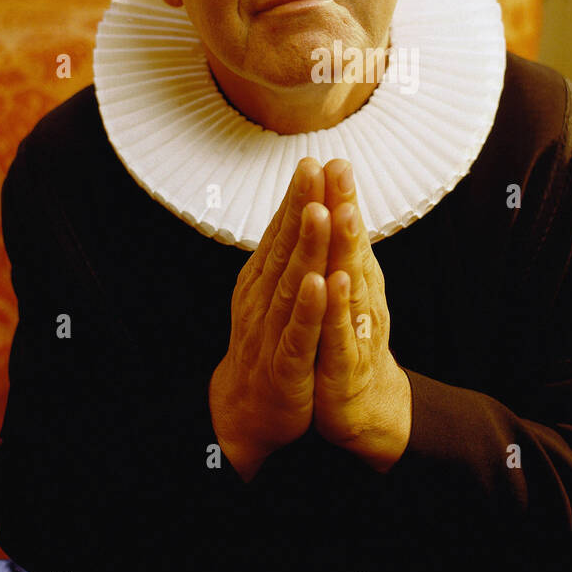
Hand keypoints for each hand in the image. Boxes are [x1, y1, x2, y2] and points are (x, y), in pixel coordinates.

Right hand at [209, 157, 330, 479]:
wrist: (250, 411)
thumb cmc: (269, 343)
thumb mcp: (274, 292)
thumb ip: (285, 252)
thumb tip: (299, 204)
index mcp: (263, 280)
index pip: (281, 232)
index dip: (296, 197)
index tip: (312, 160)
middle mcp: (263, 299)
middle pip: (285, 248)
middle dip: (302, 207)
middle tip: (314, 169)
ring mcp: (272, 332)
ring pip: (292, 284)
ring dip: (307, 248)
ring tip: (319, 212)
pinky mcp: (286, 366)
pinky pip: (299, 333)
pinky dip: (310, 309)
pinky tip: (320, 284)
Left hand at [314, 160, 411, 470]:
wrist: (361, 404)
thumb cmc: (348, 339)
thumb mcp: (344, 290)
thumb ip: (341, 250)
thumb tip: (336, 202)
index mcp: (355, 276)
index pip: (346, 230)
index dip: (340, 195)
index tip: (333, 158)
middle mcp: (361, 295)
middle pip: (352, 246)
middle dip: (344, 206)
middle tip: (340, 169)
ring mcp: (356, 327)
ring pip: (350, 282)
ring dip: (344, 247)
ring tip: (338, 213)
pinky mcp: (345, 361)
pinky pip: (341, 330)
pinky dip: (337, 306)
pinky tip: (333, 282)